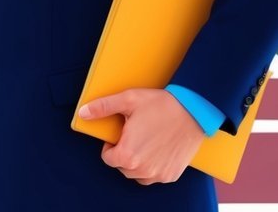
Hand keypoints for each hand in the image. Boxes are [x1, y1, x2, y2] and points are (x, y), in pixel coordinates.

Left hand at [79, 88, 207, 184]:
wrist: (194, 111)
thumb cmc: (161, 105)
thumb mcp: (127, 100)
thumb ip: (102, 107)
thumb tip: (83, 113)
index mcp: (128, 155)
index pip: (108, 159)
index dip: (110, 145)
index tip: (120, 135)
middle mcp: (143, 169)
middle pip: (122, 167)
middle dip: (123, 153)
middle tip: (133, 136)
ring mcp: (159, 174)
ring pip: (138, 175)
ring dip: (137, 162)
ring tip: (144, 142)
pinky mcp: (172, 174)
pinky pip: (155, 176)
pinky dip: (152, 167)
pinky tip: (156, 150)